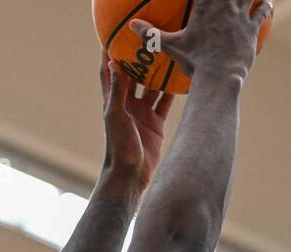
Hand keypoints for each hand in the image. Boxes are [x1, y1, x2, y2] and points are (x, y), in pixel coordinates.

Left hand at [100, 52, 173, 194]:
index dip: (109, 55)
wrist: (131, 173)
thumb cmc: (118, 146)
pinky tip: (181, 79)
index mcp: (113, 101)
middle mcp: (127, 104)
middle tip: (149, 41)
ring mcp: (142, 113)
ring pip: (152, 88)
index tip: (114, 39)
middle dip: (140, 60)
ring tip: (169, 55)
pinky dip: (172, 92)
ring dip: (159, 74)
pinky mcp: (155, 123)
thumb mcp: (116, 115)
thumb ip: (117, 90)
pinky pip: (165, 103)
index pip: (109, 73)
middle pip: (134, 76)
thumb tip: (113, 62)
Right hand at [130, 0, 271, 83]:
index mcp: (205, 5)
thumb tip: (133, 25)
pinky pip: (261, 11)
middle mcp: (225, 5)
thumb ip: (152, 34)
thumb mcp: (171, 46)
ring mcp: (241, 15)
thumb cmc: (194, 61)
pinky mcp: (252, 28)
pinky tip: (267, 3)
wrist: (220, 76)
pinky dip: (264, 6)